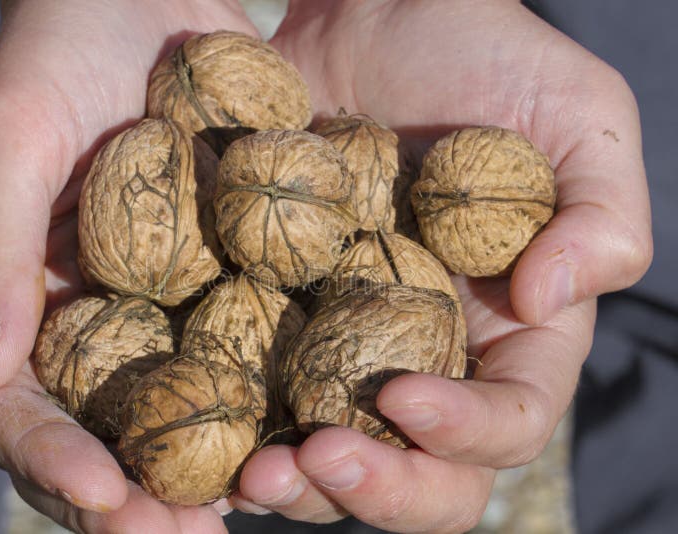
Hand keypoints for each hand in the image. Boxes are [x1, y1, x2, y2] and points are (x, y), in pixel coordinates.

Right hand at [0, 0, 256, 530]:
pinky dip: (246, 403)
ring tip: (245, 512)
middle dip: (131, 498)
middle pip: (87, 434)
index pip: (7, 407)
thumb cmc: (50, 56)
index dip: (51, 461)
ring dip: (195, 473)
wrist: (131, 1)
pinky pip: (220, 355)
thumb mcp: (5, 140)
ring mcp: (132, 311)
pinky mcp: (197, 286)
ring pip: (157, 414)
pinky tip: (287, 437)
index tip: (107, 502)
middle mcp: (61, 323)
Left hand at [229, 0, 650, 530]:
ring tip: (249, 475)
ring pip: (333, 454)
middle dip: (374, 485)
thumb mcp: (578, 119)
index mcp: (508, 334)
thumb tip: (549, 301)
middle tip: (318, 460)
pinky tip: (202, 435)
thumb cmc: (487, 60)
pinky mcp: (278, 320)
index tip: (403, 397)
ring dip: (296, 483)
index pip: (508, 422)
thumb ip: (603, 215)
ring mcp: (348, 346)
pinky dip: (234, 426)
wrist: (375, 19)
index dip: (466, 433)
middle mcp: (429, 357)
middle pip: (420, 472)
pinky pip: (258, 393)